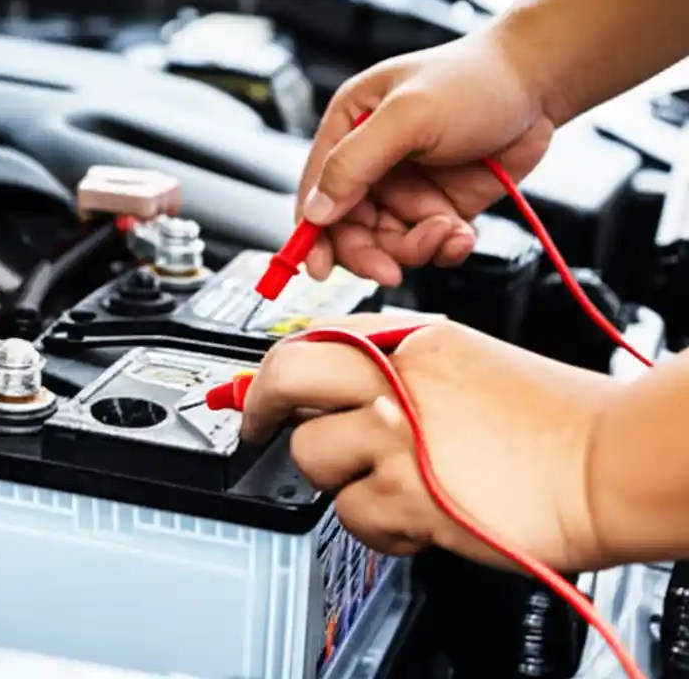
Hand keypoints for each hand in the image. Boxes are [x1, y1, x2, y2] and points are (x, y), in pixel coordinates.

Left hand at [240, 314, 618, 572]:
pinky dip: (378, 524)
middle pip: (285, 375)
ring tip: (391, 482)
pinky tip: (418, 513)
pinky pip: (351, 514)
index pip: (312, 337)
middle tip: (254, 426)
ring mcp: (395, 436)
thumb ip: (394, 362)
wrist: (608, 464)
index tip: (258, 389)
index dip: (275, 367)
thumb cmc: (550, 420)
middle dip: (257, 405)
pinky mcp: (405, 494)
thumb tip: (325, 375)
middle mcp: (394, 380)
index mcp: (409, 341)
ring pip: (311, 456)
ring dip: (339, 478)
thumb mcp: (462, 360)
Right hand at [298, 31, 554, 286]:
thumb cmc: (474, 80)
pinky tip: (462, 233)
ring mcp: (406, 187)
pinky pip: (428, 244)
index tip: (322, 268)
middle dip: (371, 251)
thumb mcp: (406, 116)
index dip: (313, 233)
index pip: (316, 191)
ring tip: (447, 230)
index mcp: (349, 128)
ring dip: (417, 247)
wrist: (538, 84)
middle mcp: (372, 162)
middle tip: (391, 270)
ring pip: (390, 242)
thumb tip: (315, 211)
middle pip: (349, 227)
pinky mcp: (439, 206)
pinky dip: (444, 248)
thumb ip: (354, 163)